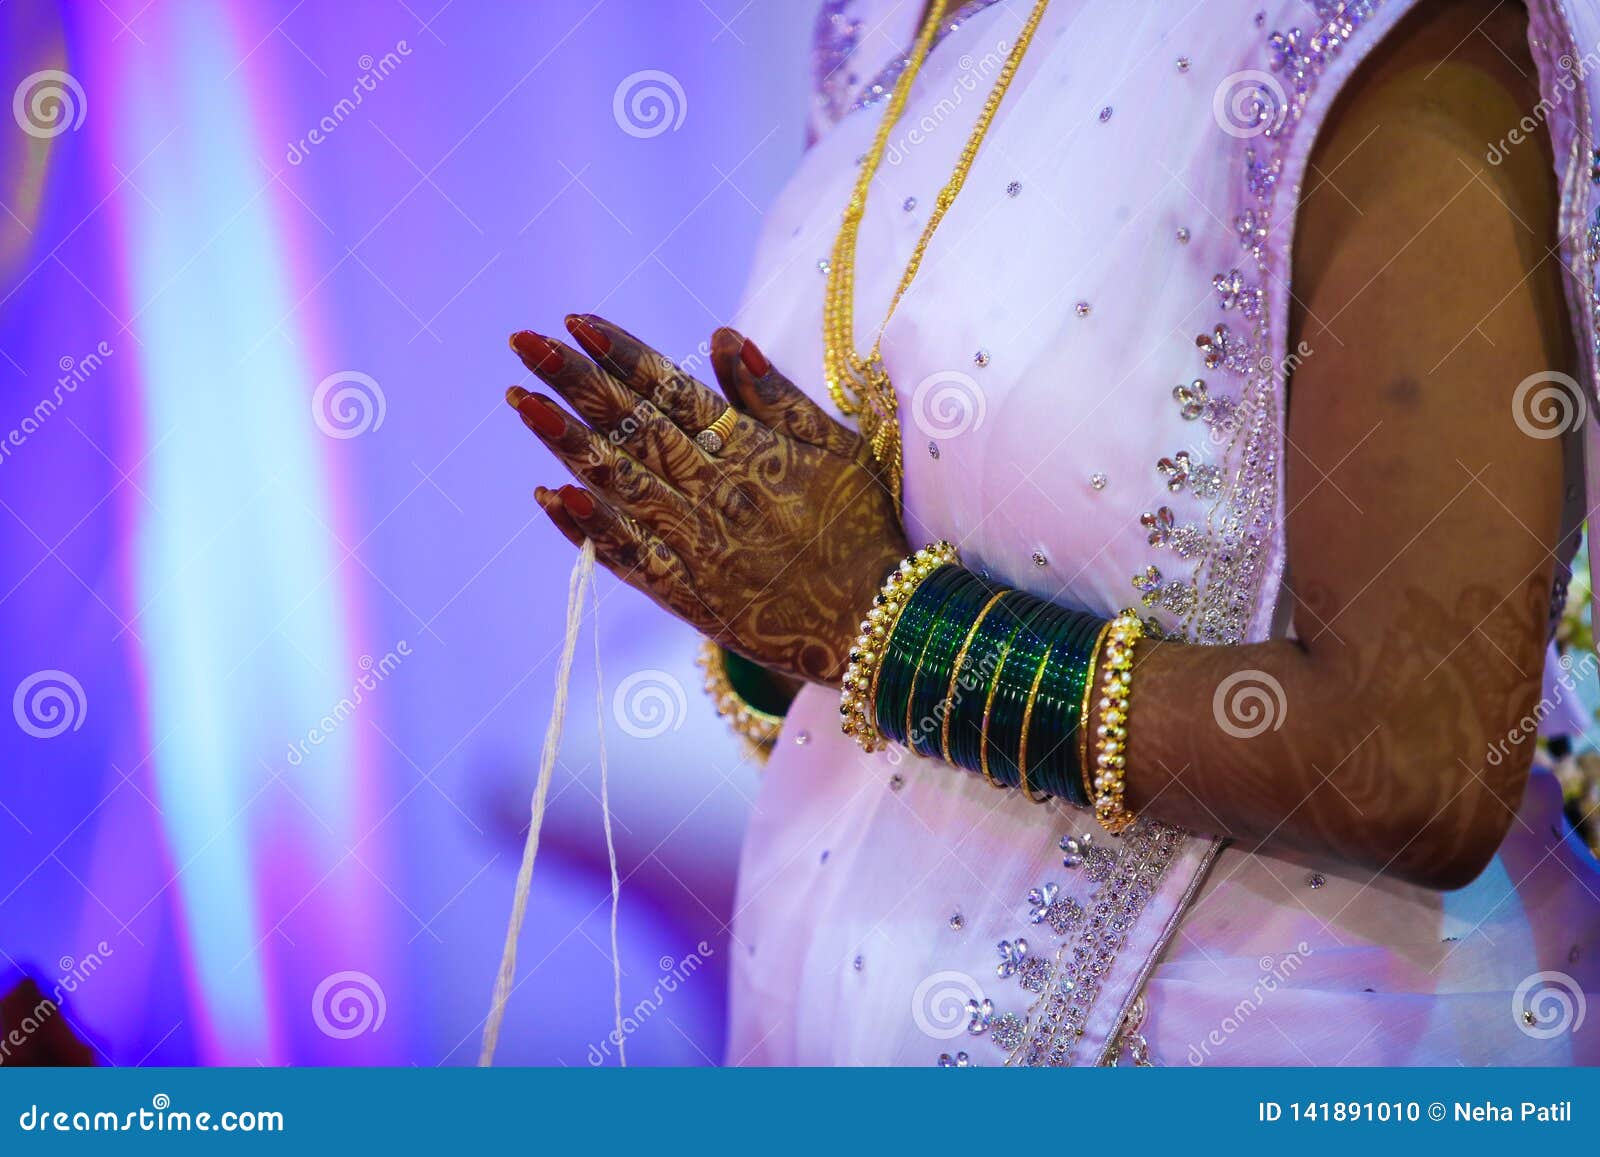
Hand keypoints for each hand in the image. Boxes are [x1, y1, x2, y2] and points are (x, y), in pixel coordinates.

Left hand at [504, 315, 908, 685]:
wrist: (875, 622)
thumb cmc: (860, 529)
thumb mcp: (837, 450)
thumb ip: (778, 396)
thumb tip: (724, 336)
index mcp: (750, 448)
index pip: (673, 390)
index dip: (622, 354)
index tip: (575, 321)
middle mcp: (716, 489)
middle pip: (634, 426)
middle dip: (575, 381)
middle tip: (524, 342)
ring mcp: (697, 542)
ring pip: (621, 481)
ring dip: (566, 440)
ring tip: (520, 401)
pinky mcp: (687, 594)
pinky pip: (627, 556)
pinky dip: (588, 527)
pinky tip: (550, 495)